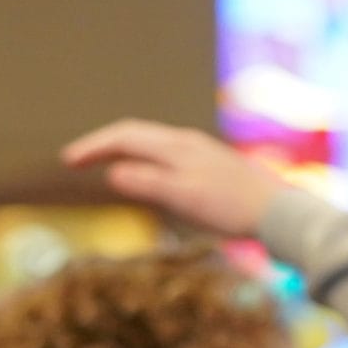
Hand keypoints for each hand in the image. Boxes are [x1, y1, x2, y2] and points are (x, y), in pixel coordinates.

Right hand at [62, 119, 289, 238]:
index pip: (123, 137)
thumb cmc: (231, 208)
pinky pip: (167, 154)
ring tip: (105, 163)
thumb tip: (112, 173)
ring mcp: (201, 152)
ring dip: (123, 150)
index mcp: (175, 146)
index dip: (93, 147)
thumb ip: (147, 183)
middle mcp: (186, 142)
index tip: (68, 162)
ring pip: (152, 142)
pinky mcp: (212, 166)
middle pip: (135, 134)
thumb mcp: (183, 198)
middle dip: (103, 144)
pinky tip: (149, 175)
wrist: (279, 213)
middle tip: (77, 160)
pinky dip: (145, 159)